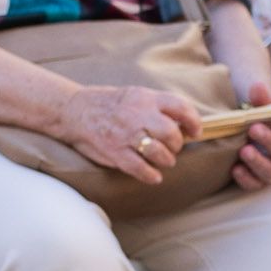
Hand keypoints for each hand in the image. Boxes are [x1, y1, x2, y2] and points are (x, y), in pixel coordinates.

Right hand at [41, 80, 197, 182]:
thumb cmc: (110, 104)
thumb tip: (183, 122)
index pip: (180, 107)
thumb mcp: (136, 95)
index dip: (193, 121)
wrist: (75, 110)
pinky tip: (154, 176)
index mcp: (145, 98)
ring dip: (166, 159)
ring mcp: (126, 135)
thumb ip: (158, 106)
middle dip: (177, 144)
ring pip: (158, 152)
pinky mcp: (115, 152)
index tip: (195, 131)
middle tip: (174, 147)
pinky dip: (150, 175)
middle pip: (171, 133)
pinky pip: (139, 168)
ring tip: (164, 160)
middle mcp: (137, 115)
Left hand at [226, 73, 270, 190]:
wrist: (243, 134)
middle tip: (254, 128)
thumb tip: (258, 87)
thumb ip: (261, 98)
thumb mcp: (260, 107)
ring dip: (258, 161)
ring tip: (244, 150)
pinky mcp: (258, 180)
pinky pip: (255, 185)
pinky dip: (245, 178)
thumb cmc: (258, 119)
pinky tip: (235, 168)